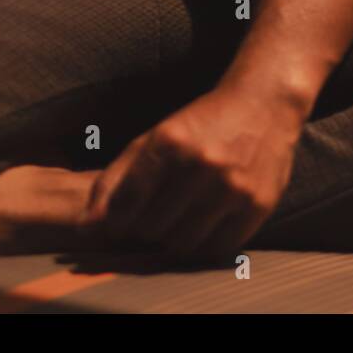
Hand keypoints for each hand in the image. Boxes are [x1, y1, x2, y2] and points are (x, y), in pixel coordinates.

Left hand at [82, 79, 305, 260]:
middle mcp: (202, 163)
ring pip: (183, 243)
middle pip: (152, 228)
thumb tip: (88, 227)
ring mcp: (233, 185)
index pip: (126, 204)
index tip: (119, 223)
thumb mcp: (156, 136)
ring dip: (175, 238)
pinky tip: (205, 225)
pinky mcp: (258, 204)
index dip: (117, 221)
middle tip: (155, 216)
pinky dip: (205, 244)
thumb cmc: (202, 123)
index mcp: (170, 141)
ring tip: (180, 220)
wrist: (263, 104)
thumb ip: (117, 178)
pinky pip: (217, 248)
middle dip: (146, 228)